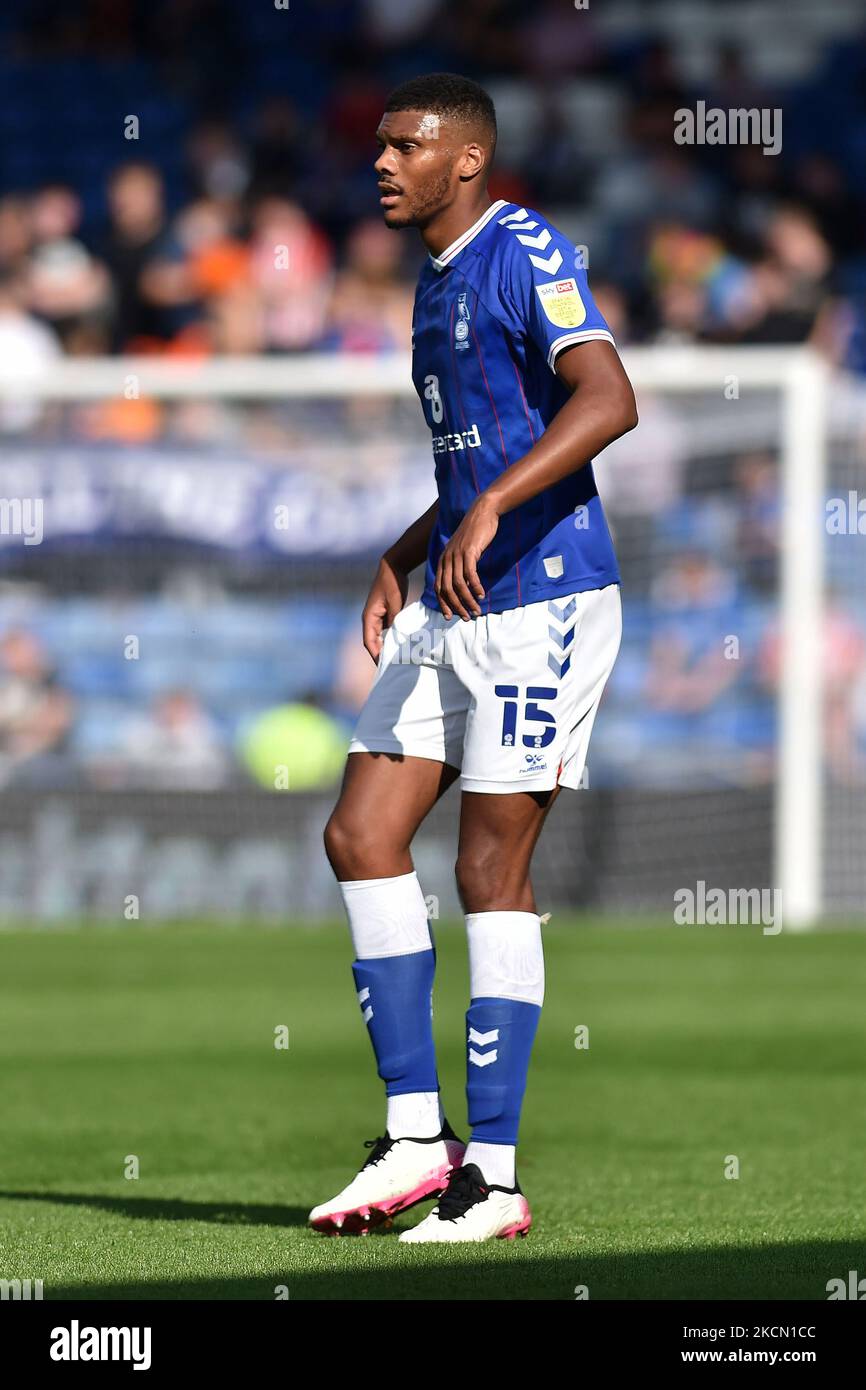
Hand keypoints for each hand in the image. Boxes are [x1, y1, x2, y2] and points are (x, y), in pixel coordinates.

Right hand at [362, 552, 408, 661]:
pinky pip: (385, 631)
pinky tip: (400, 645)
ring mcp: (376, 617)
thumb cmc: (393, 584)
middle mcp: (370, 619)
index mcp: (369, 618)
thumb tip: (396, 636)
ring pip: (378, 638)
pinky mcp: (383, 614)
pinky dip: (390, 639)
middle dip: (380, 655)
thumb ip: (395, 620)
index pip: (369, 642)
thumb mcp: (395, 603)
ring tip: (395, 659)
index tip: (384, 666)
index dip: (376, 656)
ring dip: (385, 648)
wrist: (393, 568)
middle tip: (391, 668)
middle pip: (373, 643)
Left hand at [435, 495, 499, 619]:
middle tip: (466, 617)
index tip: (450, 616)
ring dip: (467, 600)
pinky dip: (475, 587)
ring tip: (476, 610)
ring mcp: (456, 555)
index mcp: (443, 560)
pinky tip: (481, 595)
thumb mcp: (464, 551)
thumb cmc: (475, 533)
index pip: (438, 587)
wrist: (483, 512)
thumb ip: (460, 566)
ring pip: (458, 584)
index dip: (443, 603)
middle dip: (456, 606)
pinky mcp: (468, 551)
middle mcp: (447, 558)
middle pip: (447, 589)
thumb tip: (465, 585)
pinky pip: (470, 574)